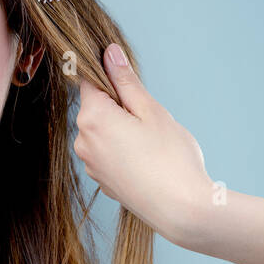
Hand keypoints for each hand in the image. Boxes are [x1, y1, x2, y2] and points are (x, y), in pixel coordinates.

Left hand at [74, 43, 214, 245]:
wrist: (180, 210)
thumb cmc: (170, 158)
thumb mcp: (151, 110)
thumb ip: (126, 81)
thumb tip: (109, 53)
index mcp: (92, 118)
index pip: (89, 81)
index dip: (110, 76)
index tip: (131, 83)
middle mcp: (82, 141)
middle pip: (96, 107)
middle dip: (120, 105)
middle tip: (150, 118)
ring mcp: (90, 164)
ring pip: (103, 131)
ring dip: (123, 128)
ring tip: (151, 143)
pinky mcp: (101, 180)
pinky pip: (108, 153)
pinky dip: (123, 150)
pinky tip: (147, 160)